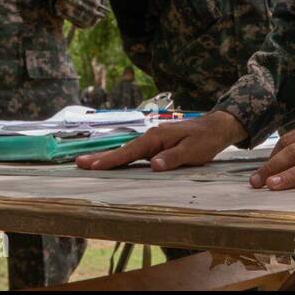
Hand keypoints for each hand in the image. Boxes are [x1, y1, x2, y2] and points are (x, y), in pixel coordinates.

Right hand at [76, 110, 245, 170]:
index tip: (94, 167)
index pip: (129, 152)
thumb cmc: (205, 140)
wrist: (216, 128)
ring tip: (89, 165)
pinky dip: (122, 159)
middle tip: (79, 163)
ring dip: (109, 159)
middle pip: (122, 150)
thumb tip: (154, 165)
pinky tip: (115, 164)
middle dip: (101, 157)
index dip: (111, 160)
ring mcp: (152, 141)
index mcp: (155, 137)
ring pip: (127, 152)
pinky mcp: (157, 146)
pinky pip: (136, 154)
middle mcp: (150, 137)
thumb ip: (173, 158)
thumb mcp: (192, 151)